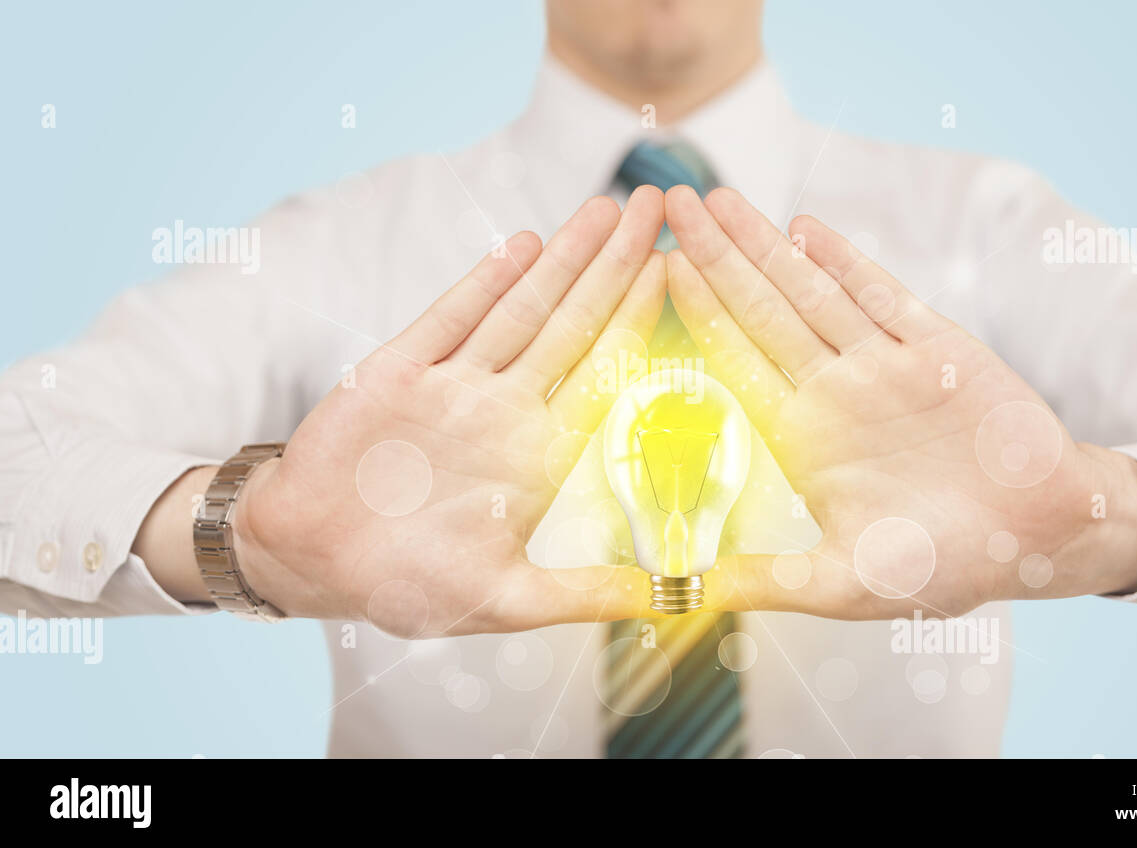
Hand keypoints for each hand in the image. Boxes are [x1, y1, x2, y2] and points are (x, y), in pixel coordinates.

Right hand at [234, 188, 666, 635]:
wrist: (309, 561)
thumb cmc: (405, 586)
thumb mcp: (506, 602)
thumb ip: (586, 595)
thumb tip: (674, 600)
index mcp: (537, 456)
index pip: (603, 375)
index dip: (641, 323)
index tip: (683, 273)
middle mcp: (504, 410)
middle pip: (574, 324)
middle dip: (617, 266)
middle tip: (659, 208)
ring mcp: (453, 385)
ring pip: (521, 309)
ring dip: (564, 259)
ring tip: (608, 208)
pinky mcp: (398, 371)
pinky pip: (449, 317)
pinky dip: (486, 282)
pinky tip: (525, 245)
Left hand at [664, 186, 1136, 618]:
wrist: (1042, 535)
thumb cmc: (946, 565)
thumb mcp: (846, 584)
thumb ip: (769, 581)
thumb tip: (685, 594)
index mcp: (804, 439)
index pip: (736, 362)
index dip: (696, 314)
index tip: (652, 271)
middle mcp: (834, 392)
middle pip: (761, 311)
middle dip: (715, 257)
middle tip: (670, 203)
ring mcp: (882, 365)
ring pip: (811, 293)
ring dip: (764, 246)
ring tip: (717, 201)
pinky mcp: (937, 349)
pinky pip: (883, 297)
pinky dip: (845, 263)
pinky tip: (804, 229)